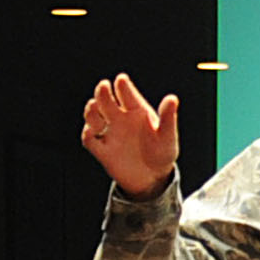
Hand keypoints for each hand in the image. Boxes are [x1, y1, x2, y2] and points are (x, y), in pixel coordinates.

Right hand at [82, 73, 180, 198]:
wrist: (152, 178)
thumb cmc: (162, 153)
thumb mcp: (167, 136)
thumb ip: (168, 118)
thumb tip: (172, 98)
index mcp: (136, 110)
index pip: (126, 93)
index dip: (123, 86)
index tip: (121, 80)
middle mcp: (120, 118)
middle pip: (105, 100)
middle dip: (102, 92)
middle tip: (104, 87)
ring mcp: (109, 133)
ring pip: (93, 116)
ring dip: (91, 111)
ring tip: (94, 107)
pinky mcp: (102, 150)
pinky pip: (90, 140)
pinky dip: (88, 134)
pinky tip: (92, 132)